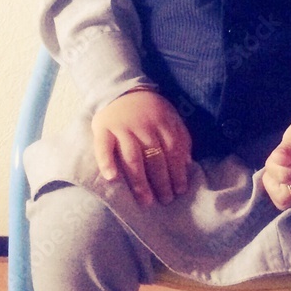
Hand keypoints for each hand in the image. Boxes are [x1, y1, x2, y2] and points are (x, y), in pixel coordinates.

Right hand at [91, 90, 191, 206]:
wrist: (120, 89)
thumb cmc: (149, 110)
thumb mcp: (170, 116)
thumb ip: (180, 137)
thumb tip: (188, 164)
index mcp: (162, 120)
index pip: (173, 149)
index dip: (178, 171)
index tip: (180, 190)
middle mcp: (143, 124)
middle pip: (154, 156)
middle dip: (162, 181)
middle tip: (166, 200)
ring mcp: (122, 126)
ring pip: (132, 157)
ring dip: (140, 181)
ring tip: (146, 201)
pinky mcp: (102, 128)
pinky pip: (103, 147)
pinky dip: (106, 162)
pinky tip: (112, 179)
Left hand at [262, 110, 290, 210]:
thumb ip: (288, 149)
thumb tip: (277, 159)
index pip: (284, 177)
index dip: (275, 166)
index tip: (280, 153)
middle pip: (282, 200)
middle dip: (273, 182)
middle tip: (278, 164)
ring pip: (283, 202)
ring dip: (275, 186)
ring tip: (281, 167)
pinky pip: (289, 197)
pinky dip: (280, 188)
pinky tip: (283, 171)